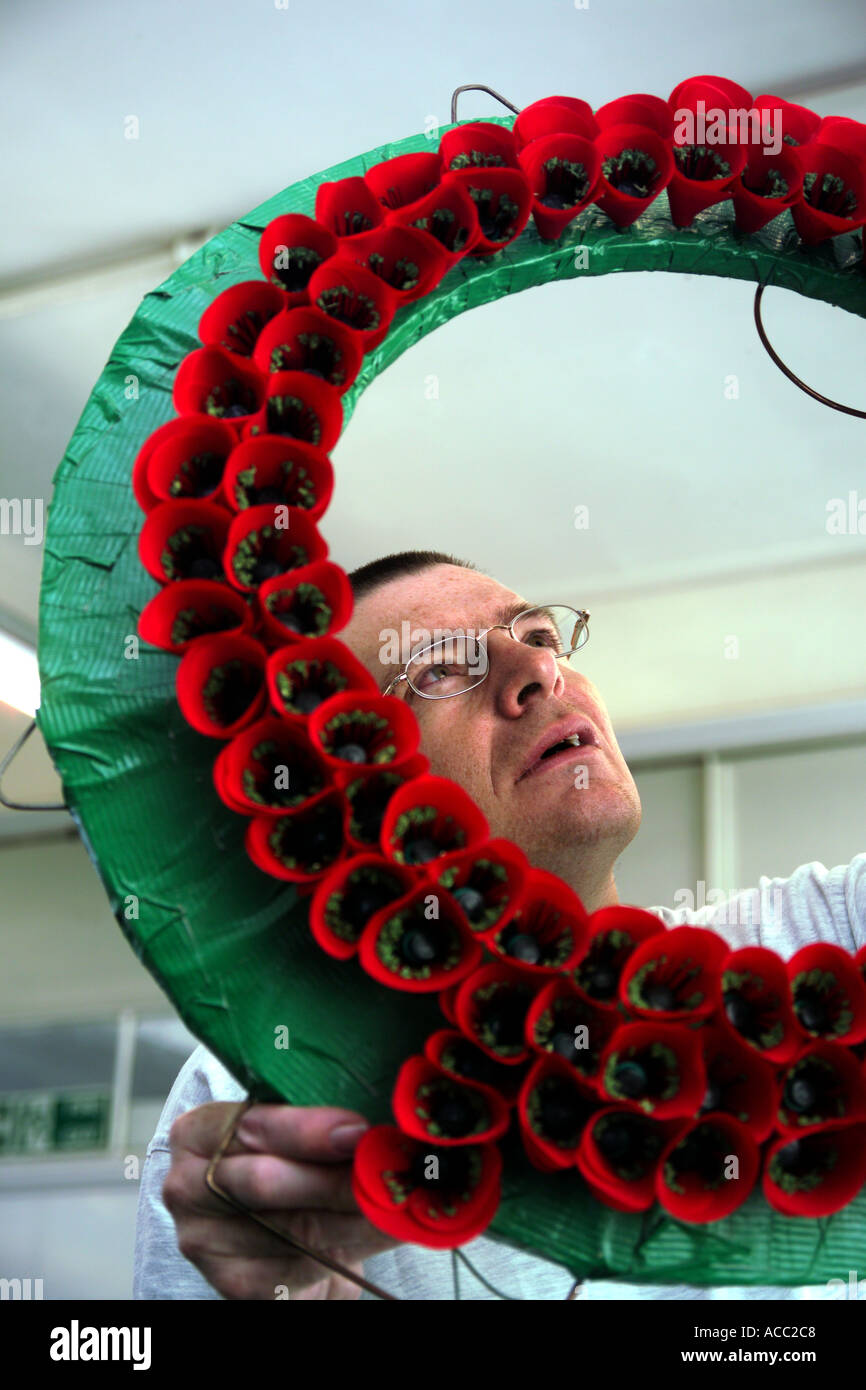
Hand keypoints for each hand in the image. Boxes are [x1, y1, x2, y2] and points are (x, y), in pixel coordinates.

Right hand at [162, 1101, 398, 1299]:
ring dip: (358, 1217)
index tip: (358, 1130)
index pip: (250, 1125)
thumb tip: (374, 1127)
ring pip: (293, 1230)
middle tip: (390, 1172)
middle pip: (265, 1183)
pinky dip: (352, 1250)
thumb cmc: (284, 1161)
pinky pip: (301, 1267)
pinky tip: (386, 1231)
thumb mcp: (288, 1132)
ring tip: (403, 1201)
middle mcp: (187, 1187)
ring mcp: (206, 1241)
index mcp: (197, 1133)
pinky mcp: (235, 1283)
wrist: (269, 1225)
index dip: (307, 1130)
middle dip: (337, 1177)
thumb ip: (316, 1125)